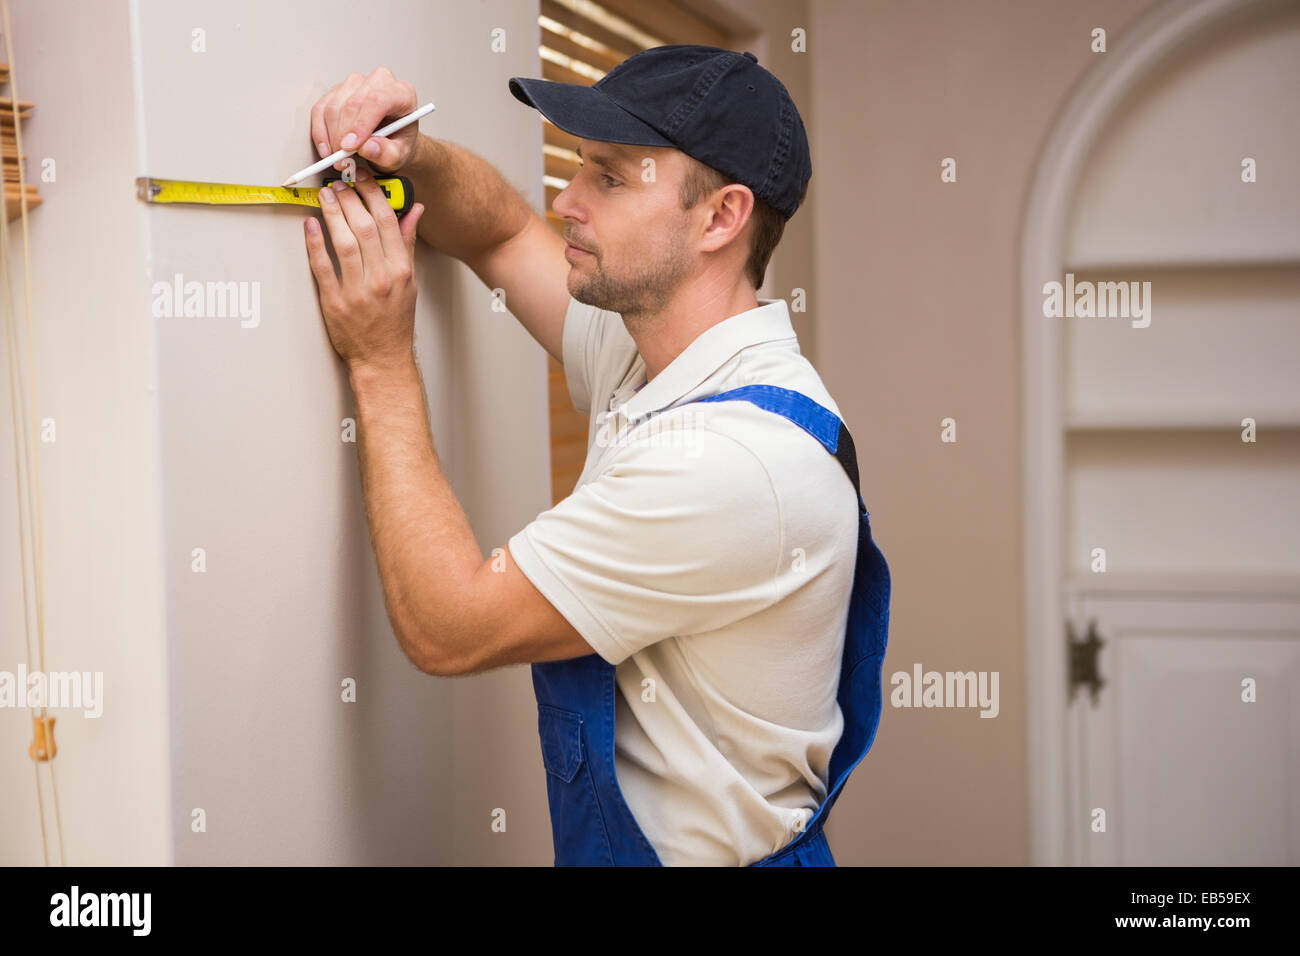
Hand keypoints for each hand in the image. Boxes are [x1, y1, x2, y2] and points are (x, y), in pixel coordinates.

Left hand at [304, 167, 425, 371]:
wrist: (383, 358)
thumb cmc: (395, 321)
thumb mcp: (410, 281)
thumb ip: (407, 243)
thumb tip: (414, 210)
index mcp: (401, 270)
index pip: (389, 222)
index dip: (374, 194)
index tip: (364, 178)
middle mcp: (382, 279)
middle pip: (366, 227)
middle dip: (350, 198)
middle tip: (339, 182)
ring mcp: (357, 292)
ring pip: (344, 242)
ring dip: (333, 214)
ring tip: (325, 195)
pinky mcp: (335, 303)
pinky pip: (322, 268)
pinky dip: (315, 244)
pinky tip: (311, 225)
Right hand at [311, 67, 419, 173]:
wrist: (392, 140)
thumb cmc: (398, 142)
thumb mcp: (400, 155)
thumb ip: (388, 153)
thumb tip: (367, 148)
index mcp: (402, 93)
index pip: (377, 101)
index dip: (361, 124)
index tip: (350, 147)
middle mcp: (379, 82)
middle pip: (352, 104)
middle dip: (343, 136)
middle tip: (342, 161)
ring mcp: (356, 83)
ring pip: (333, 107)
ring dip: (331, 137)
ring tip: (338, 158)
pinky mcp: (337, 91)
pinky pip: (320, 109)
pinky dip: (320, 132)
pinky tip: (326, 148)